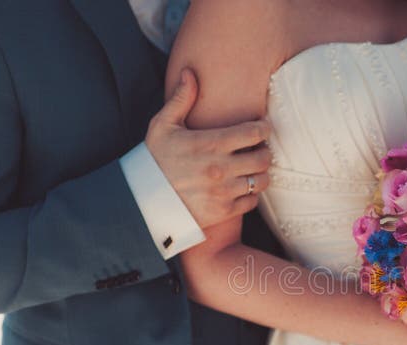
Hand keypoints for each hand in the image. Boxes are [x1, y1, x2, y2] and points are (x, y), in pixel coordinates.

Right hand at [145, 68, 271, 227]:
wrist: (142, 200)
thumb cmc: (154, 159)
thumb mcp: (162, 125)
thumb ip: (181, 99)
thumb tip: (190, 72)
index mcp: (210, 144)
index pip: (254, 133)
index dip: (263, 128)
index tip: (261, 128)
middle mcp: (220, 168)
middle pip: (264, 158)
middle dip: (264, 151)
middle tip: (258, 149)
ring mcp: (223, 192)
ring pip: (261, 181)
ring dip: (260, 174)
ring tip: (251, 169)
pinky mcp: (223, 211)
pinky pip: (252, 202)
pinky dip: (251, 195)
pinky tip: (241, 187)